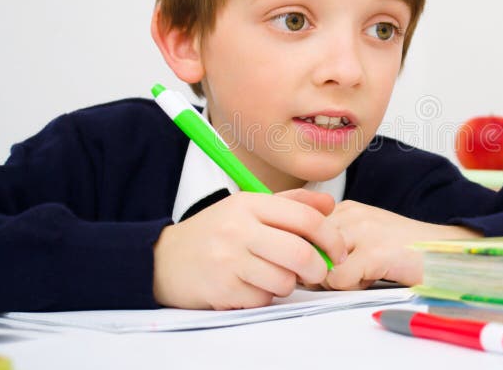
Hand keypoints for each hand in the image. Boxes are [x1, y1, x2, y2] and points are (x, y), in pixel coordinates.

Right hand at [153, 189, 345, 309]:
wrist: (163, 260)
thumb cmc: (215, 233)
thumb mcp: (248, 207)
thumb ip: (290, 204)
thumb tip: (328, 204)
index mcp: (250, 203)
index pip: (306, 218)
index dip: (332, 237)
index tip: (338, 251)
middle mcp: (239, 228)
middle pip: (301, 253)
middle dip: (318, 268)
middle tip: (317, 272)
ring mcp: (228, 259)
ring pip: (285, 280)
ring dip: (287, 284)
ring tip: (271, 275)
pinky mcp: (222, 289)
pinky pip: (263, 299)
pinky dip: (264, 296)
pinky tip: (248, 286)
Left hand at [316, 201, 481, 289]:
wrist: (443, 252)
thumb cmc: (404, 250)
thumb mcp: (364, 238)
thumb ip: (334, 244)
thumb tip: (302, 267)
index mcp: (346, 208)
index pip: (302, 231)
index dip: (310, 255)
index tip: (329, 265)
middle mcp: (351, 214)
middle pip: (306, 248)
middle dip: (320, 268)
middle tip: (348, 273)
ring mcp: (363, 231)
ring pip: (320, 263)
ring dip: (337, 278)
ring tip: (363, 274)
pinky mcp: (374, 252)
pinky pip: (338, 279)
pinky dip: (352, 287)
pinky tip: (373, 278)